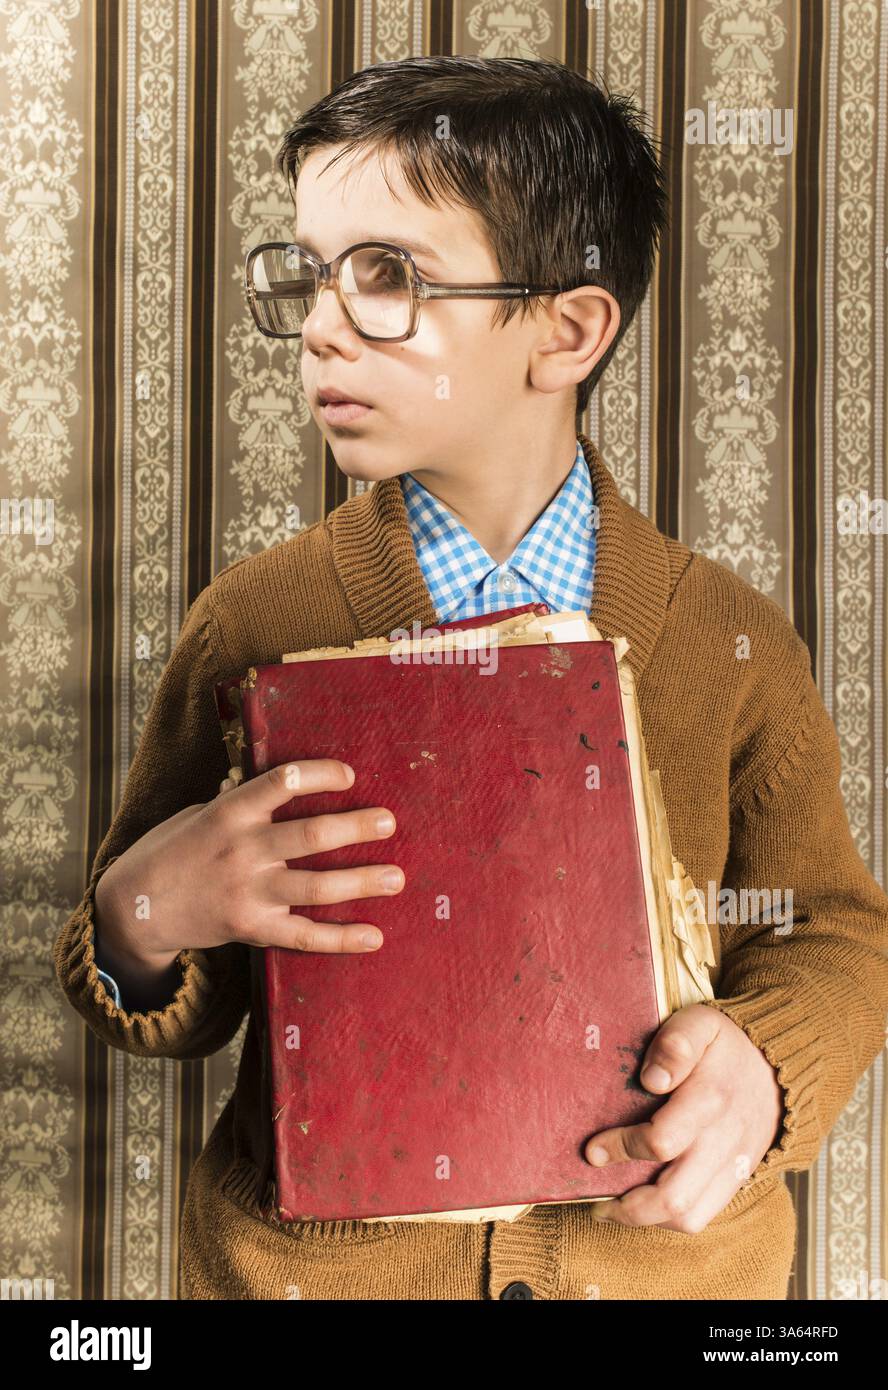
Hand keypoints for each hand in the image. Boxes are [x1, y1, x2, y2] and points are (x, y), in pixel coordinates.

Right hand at [94, 760, 404, 967]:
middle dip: (355, 828)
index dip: (319, 775)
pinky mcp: (252, 929)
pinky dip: (342, 938)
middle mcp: (241, 851)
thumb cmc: (172, 849)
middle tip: (388, 822)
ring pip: (316, 888)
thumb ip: (241, 800)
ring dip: (362, 881)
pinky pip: (305, 936)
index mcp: (228, 813)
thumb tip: (286, 780)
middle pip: (309, 837)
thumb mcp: (199, 813)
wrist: (135, 907)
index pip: (280, 782)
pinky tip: (374, 935)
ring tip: (396, 876)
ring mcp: (248, 892)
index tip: (350, 774)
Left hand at [583, 1003, 784, 1232]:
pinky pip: (705, 1216)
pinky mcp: (735, 1180)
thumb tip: (651, 1079)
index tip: (593, 1149)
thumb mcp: (701, 1024)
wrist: (776, 1068)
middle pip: (675, 1198)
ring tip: (616, 1208)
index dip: (621, 1148)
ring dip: (647, 1219)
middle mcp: (721, 1141)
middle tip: (598, 1200)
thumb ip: (676, 1045)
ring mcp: (731, 1166)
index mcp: (709, 1100)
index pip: (661, 1142)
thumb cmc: (726, 1045)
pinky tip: (647, 1205)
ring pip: (689, 1217)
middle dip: (629, 1206)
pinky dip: (671, 1219)